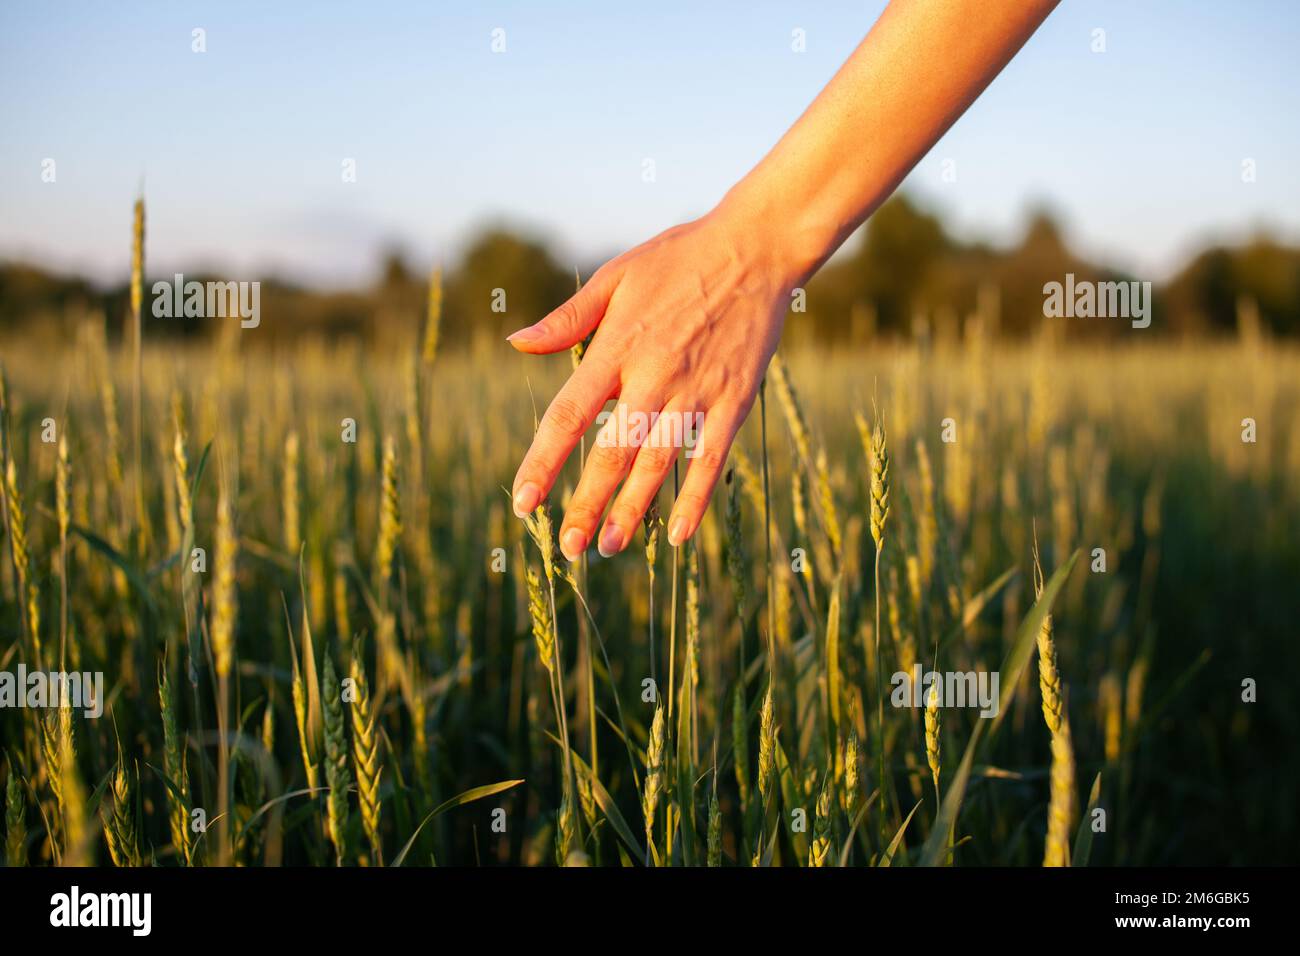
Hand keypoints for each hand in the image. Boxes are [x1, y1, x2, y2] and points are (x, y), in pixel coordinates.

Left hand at [508, 202, 798, 560]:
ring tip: (610, 548)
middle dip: (586, 503)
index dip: (543, 462)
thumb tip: (515, 342)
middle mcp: (653, 375)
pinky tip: (677, 534)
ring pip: (658, 462)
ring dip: (633, 509)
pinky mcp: (734, 399)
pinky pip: (711, 458)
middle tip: (568, 548)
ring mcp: (697, 390)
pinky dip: (694, 497)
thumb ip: (567, 319)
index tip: (523, 502)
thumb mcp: (615, 276)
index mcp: (617, 346)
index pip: (569, 415)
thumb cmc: (679, 258)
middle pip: (612, 452)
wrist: (755, 248)